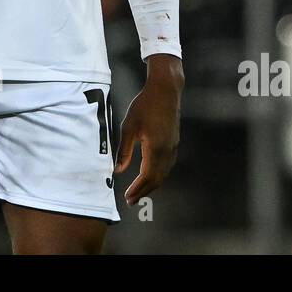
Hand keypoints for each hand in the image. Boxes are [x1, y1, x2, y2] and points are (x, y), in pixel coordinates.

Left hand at [114, 54, 182, 204]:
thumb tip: (118, 170)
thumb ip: (124, 150)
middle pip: (157, 179)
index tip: (128, 198)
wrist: (166, 91)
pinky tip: (150, 175)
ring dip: (152, 185)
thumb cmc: (145, 105)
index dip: (138, 189)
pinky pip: (167, 165)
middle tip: (131, 201)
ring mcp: (173, 147)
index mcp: (155, 148)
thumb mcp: (129, 126)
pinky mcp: (174, 142)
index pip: (147, 176)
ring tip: (139, 191)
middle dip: (144, 191)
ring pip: (164, 173)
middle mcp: (167, 151)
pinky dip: (158, 175)